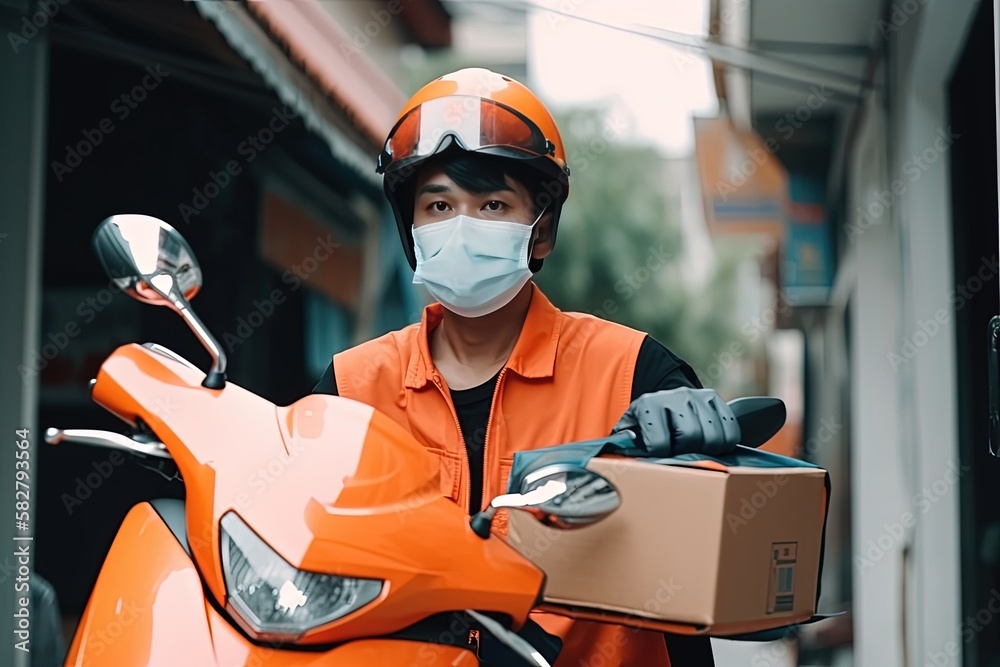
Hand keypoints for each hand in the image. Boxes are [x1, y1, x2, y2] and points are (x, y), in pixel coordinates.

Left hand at [612, 388, 740, 456]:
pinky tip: (712, 444)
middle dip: (687, 452)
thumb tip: (621, 460)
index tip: (658, 455)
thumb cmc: (644, 425)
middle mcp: (674, 396)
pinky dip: (725, 444)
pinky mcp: (714, 399)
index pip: (659, 443)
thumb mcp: (629, 432)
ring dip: (708, 451)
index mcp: (648, 405)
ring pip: (714, 437)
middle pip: (692, 437)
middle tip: (681, 453)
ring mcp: (696, 396)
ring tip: (696, 450)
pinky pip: (731, 430)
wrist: (662, 401)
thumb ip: (624, 445)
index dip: (660, 456)